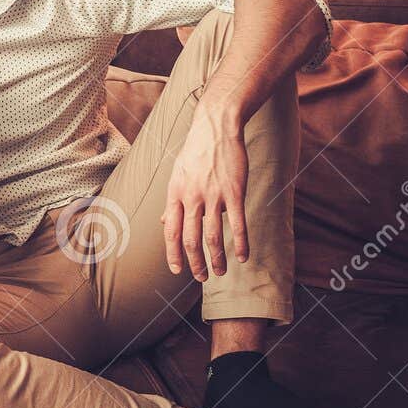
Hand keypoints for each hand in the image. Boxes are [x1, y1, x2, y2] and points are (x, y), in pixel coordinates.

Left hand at [162, 104, 248, 280]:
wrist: (216, 128)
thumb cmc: (196, 152)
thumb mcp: (177, 176)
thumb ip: (172, 202)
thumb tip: (163, 224)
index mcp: (175, 195)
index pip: (171, 232)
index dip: (173, 253)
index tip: (177, 270)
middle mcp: (191, 197)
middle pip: (191, 239)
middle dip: (195, 263)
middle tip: (201, 278)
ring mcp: (213, 195)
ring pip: (212, 236)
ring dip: (217, 259)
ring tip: (221, 272)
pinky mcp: (234, 192)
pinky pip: (238, 223)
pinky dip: (241, 243)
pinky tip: (244, 257)